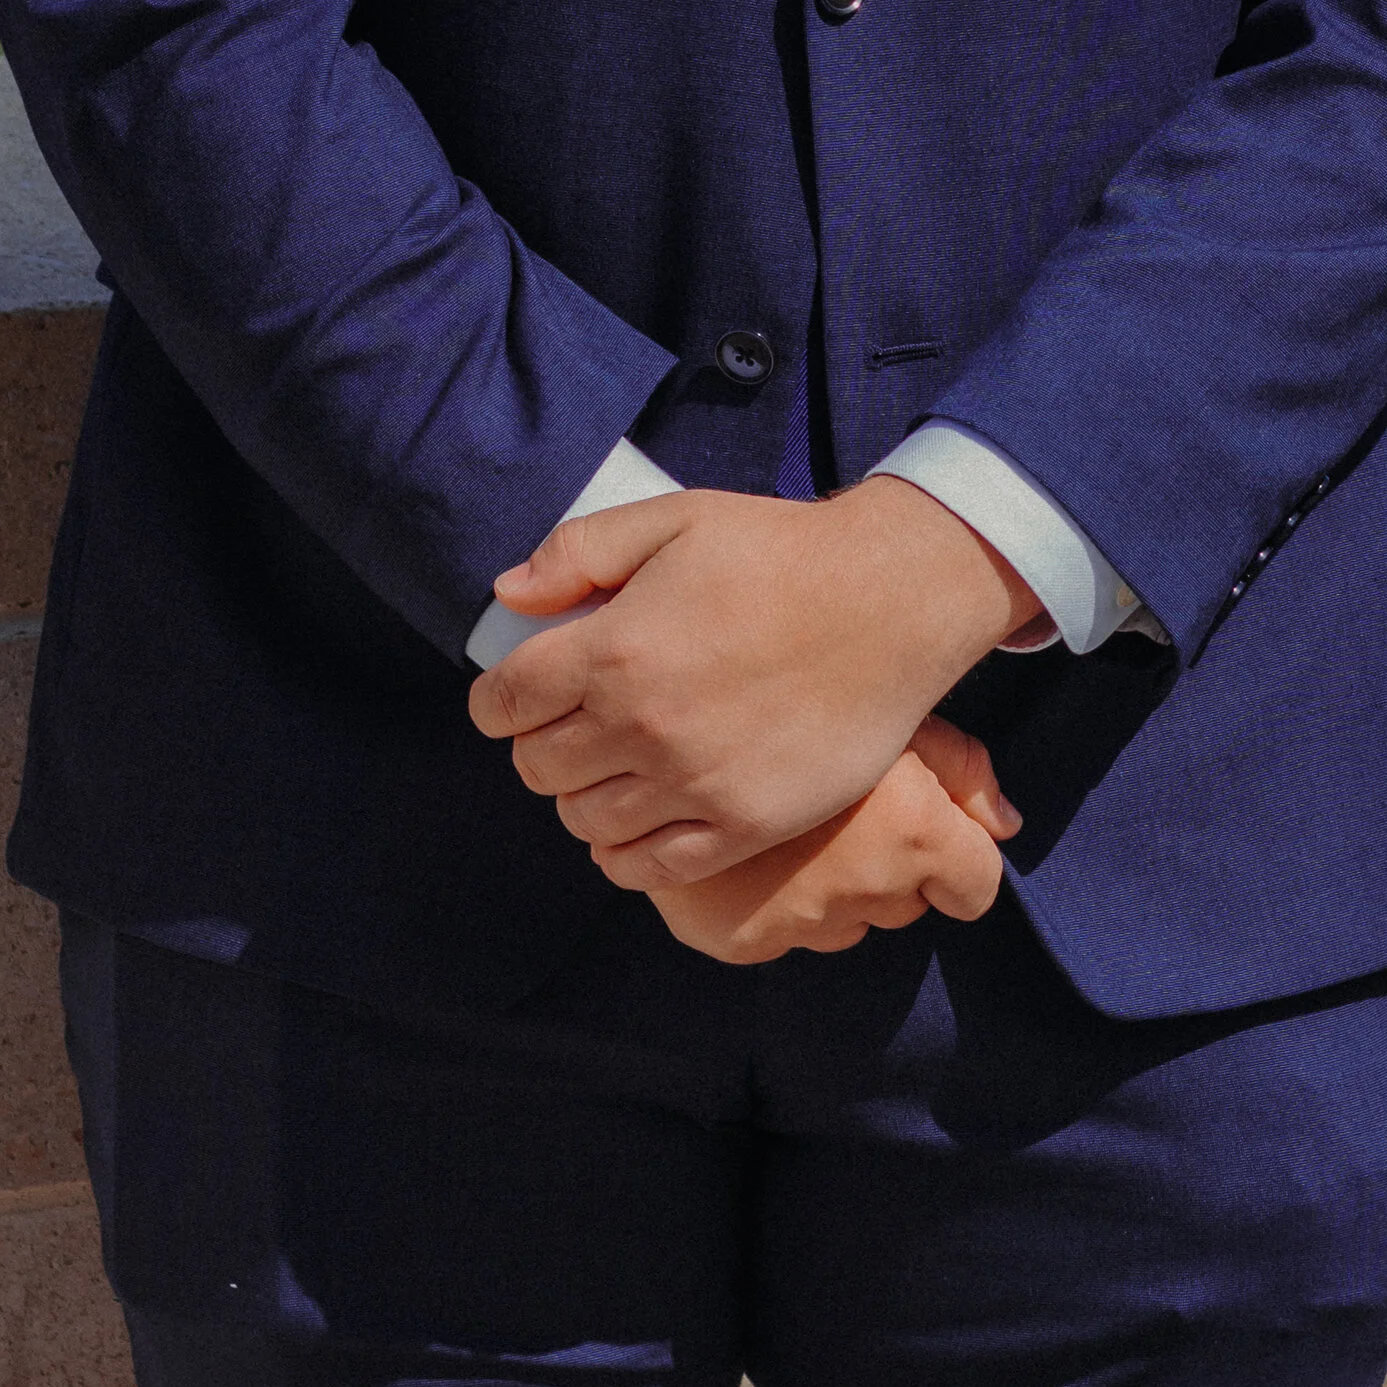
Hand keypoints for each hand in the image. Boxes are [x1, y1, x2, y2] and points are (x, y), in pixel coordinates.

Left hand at [466, 478, 1034, 881]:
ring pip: (585, 821)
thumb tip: (507, 595)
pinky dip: (625, 851)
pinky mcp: (742, 825)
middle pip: (538, 767)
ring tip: (610, 766)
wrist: (888, 601)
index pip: (505, 702)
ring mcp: (692, 783)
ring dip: (583, 795)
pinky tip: (638, 819)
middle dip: (540, 743)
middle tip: (570, 722)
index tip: (515, 694)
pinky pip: (648, 867)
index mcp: (613, 648)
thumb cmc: (779, 552)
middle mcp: (641, 725)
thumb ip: (579, 552)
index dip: (498, 699)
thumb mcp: (673, 518)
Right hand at [624, 717, 1019, 964]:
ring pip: (845, 925)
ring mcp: (796, 922)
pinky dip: (773, 903)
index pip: (975, 885)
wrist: (673, 706)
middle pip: (907, 904)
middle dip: (892, 866)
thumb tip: (1008, 826)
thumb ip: (962, 768)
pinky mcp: (735, 941)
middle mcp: (862, 890)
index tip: (938, 833)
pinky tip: (755, 849)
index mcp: (914, 836)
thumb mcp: (893, 708)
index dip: (961, 858)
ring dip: (834, 889)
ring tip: (801, 824)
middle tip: (850, 808)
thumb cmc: (806, 692)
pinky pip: (779, 937)